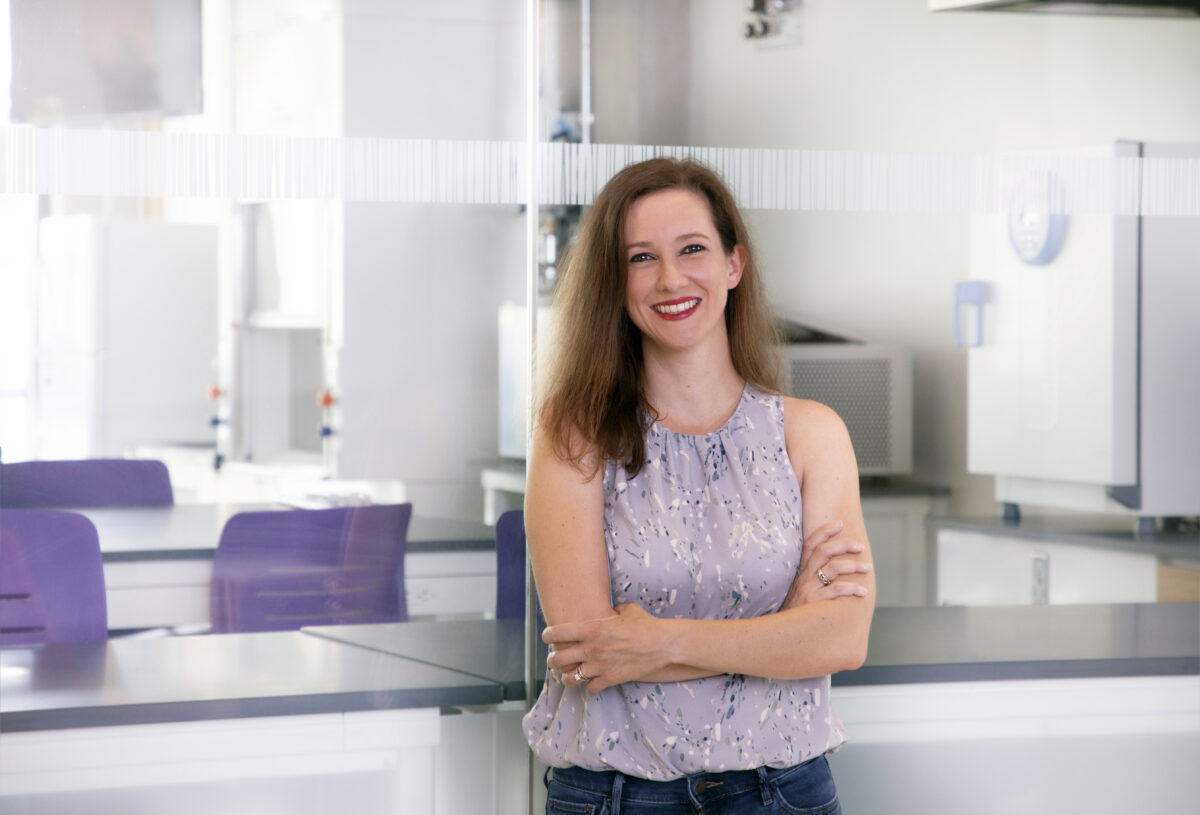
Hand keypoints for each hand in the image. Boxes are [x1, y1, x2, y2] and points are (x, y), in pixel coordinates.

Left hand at [543, 604, 667, 692]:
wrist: (663, 644)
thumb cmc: (646, 625)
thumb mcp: (627, 610)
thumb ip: (614, 610)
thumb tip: (612, 609)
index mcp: (592, 629)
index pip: (557, 632)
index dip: (548, 635)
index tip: (547, 637)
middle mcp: (592, 648)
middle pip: (558, 658)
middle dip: (553, 660)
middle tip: (554, 659)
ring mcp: (600, 665)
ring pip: (570, 678)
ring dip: (568, 676)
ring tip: (569, 675)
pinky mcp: (611, 679)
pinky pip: (591, 688)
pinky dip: (590, 686)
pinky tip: (593, 682)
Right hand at [783, 520, 871, 606]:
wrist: (781, 634)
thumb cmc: (793, 613)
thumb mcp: (797, 592)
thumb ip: (809, 580)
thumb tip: (830, 570)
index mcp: (800, 572)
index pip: (810, 545)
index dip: (824, 532)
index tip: (839, 523)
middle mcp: (803, 578)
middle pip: (824, 552)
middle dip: (844, 545)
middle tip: (860, 546)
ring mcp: (808, 590)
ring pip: (832, 569)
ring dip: (853, 565)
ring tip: (868, 567)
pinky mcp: (815, 604)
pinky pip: (836, 591)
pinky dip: (851, 588)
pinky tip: (862, 591)